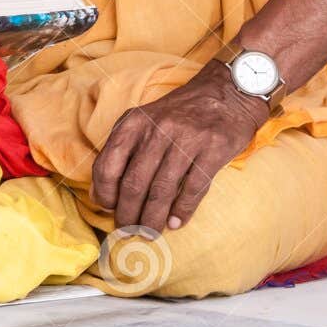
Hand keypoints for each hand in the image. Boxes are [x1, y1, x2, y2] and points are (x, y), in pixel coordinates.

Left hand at [91, 61, 269, 233]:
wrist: (226, 93)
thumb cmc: (179, 113)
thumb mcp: (143, 120)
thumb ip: (120, 151)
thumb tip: (100, 195)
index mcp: (134, 122)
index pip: (108, 164)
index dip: (105, 194)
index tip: (109, 210)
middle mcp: (158, 129)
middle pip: (134, 183)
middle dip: (128, 215)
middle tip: (129, 232)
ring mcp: (187, 139)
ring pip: (162, 191)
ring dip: (153, 219)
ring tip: (149, 233)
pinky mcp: (213, 149)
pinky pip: (193, 188)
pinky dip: (182, 211)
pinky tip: (176, 223)